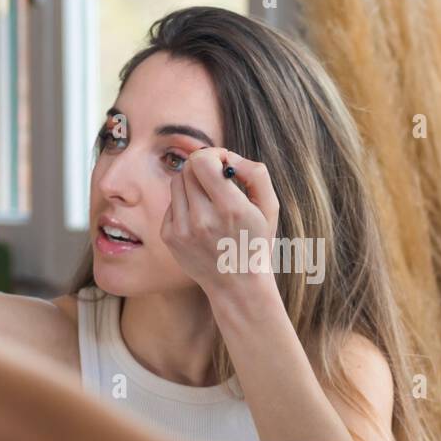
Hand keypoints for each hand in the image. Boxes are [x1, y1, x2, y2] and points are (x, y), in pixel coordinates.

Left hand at [160, 148, 279, 302]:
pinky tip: (200, 219)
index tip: (223, 164)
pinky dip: (184, 205)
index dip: (212, 154)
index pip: (202, 160)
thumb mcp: (270, 207)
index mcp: (230, 207)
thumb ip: (255, 173)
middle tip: (216, 180)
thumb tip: (228, 157)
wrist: (238, 286)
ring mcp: (183, 229)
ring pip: (177, 183)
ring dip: (192, 184)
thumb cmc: (256, 242)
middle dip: (202, 167)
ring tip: (209, 200)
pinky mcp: (170, 237)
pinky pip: (171, 204)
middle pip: (188, 168)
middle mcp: (203, 218)